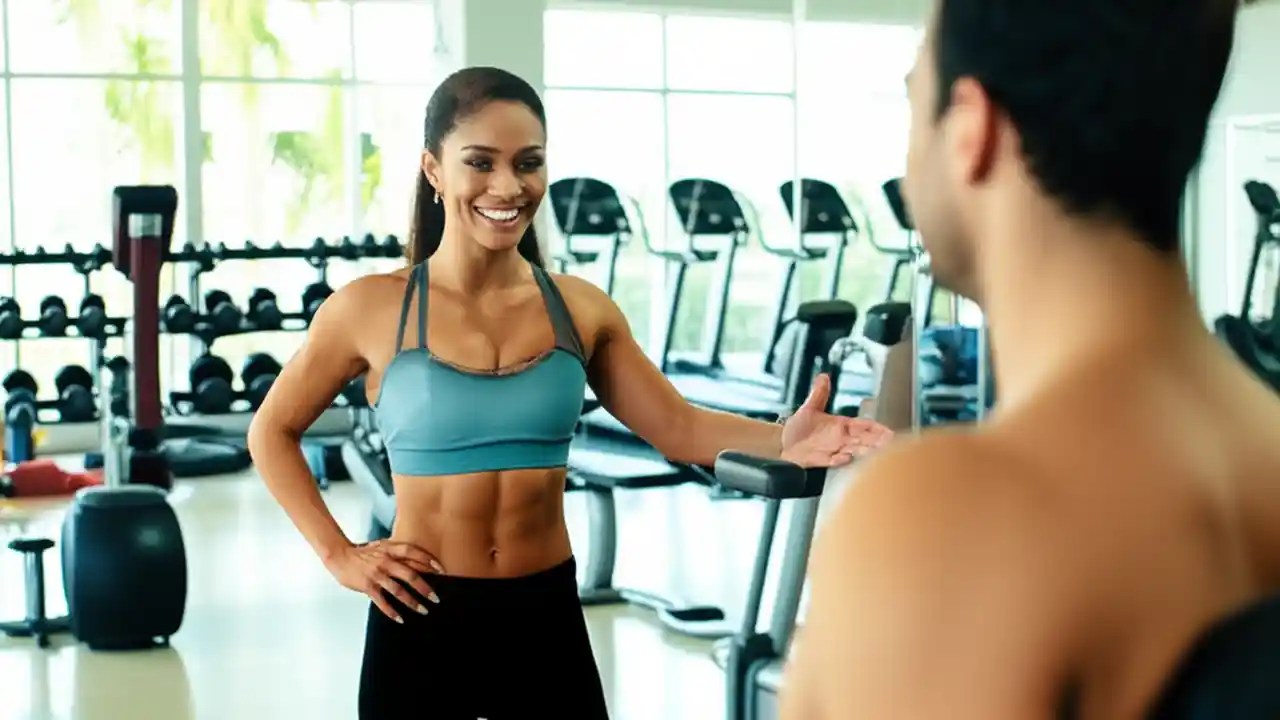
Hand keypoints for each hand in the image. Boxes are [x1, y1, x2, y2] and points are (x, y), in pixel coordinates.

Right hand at [326, 540, 444, 622]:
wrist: (340, 556)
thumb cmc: (363, 552)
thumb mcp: (382, 546)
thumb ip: (398, 552)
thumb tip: (419, 560)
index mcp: (390, 549)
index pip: (413, 552)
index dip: (428, 560)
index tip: (441, 570)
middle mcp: (385, 561)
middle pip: (410, 575)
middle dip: (425, 588)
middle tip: (436, 598)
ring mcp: (376, 574)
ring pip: (398, 590)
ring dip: (412, 602)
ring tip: (423, 610)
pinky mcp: (367, 586)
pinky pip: (381, 601)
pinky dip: (391, 611)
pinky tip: (400, 619)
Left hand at [780, 373, 894, 467]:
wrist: (782, 445)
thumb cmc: (798, 430)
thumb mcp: (809, 409)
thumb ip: (819, 393)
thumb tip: (824, 376)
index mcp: (841, 426)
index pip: (863, 426)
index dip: (876, 429)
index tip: (889, 432)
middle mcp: (840, 439)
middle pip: (863, 440)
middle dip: (877, 442)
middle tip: (890, 444)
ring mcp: (832, 450)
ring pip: (853, 451)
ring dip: (865, 452)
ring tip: (876, 452)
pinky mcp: (821, 460)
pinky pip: (833, 461)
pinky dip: (840, 459)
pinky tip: (847, 457)